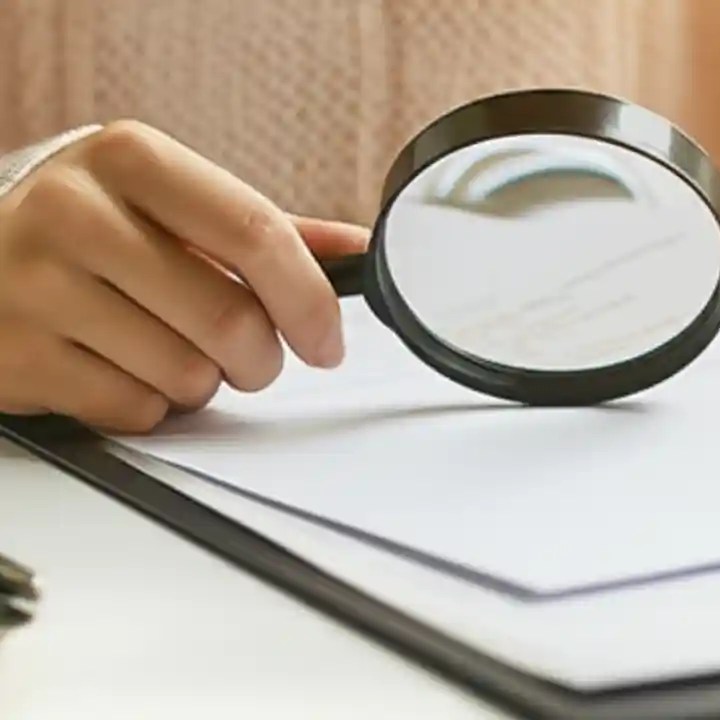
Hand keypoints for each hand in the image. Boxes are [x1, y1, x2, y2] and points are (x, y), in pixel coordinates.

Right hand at [0, 120, 367, 432]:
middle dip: (259, 358)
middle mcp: (74, 211)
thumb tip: (357, 250)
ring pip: (186, 373)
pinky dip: (146, 405)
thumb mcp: (165, 201)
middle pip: (230, 319)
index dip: (310, 299)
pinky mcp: (16, 355)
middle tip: (248, 356)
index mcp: (131, 159)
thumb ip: (262, 227)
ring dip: (200, 382)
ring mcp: (35, 285)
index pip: (256, 233)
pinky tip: (118, 367)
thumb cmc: (83, 228)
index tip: (327, 339)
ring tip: (164, 348)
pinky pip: (133, 409)